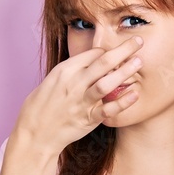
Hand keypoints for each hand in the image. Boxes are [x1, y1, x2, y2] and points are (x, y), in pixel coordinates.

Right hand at [13, 37, 143, 155]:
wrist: (34, 132)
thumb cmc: (43, 104)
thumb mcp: (53, 80)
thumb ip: (74, 70)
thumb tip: (92, 59)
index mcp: (65, 70)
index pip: (93, 54)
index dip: (109, 50)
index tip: (121, 51)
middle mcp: (74, 83)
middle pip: (103, 62)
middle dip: (123, 49)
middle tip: (138, 42)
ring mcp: (81, 102)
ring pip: (106, 83)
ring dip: (124, 71)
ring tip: (138, 62)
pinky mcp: (87, 119)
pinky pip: (108, 109)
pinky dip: (122, 102)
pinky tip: (134, 94)